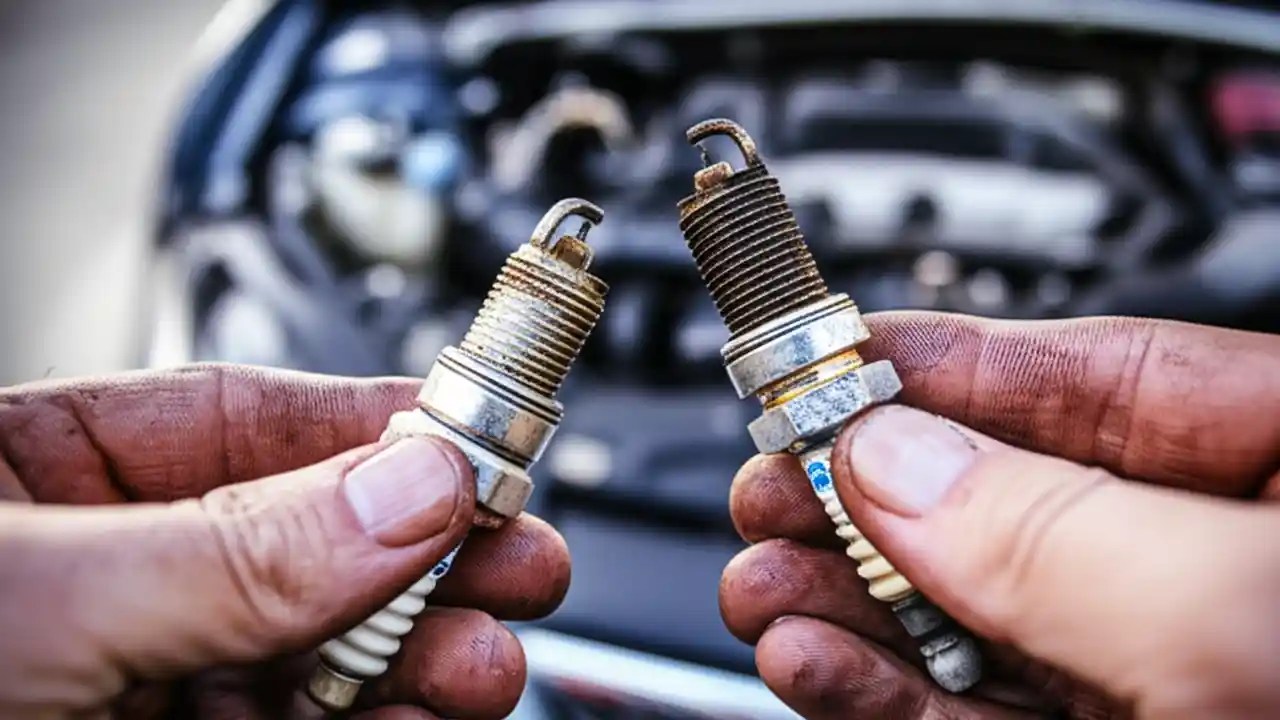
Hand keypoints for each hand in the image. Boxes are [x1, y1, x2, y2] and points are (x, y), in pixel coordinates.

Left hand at [0, 364, 569, 719]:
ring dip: (414, 656)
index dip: (385, 429)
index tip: (486, 447)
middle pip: (314, 544)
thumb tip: (406, 482)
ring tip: (481, 666)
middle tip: (516, 569)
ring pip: (317, 650)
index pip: (259, 425)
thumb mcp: (35, 596)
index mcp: (60, 477)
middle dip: (428, 556)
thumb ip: (231, 547)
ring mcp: (145, 678)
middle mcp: (117, 573)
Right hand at [721, 313, 1279, 717]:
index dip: (952, 364)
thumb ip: (1058, 530)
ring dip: (855, 604)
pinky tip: (817, 663)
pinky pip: (981, 717)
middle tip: (774, 482)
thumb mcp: (1242, 615)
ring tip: (765, 582)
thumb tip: (896, 456)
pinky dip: (886, 695)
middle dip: (875, 492)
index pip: (1107, 383)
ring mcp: (1173, 681)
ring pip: (981, 622)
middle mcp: (1233, 576)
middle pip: (1014, 502)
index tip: (829, 360)